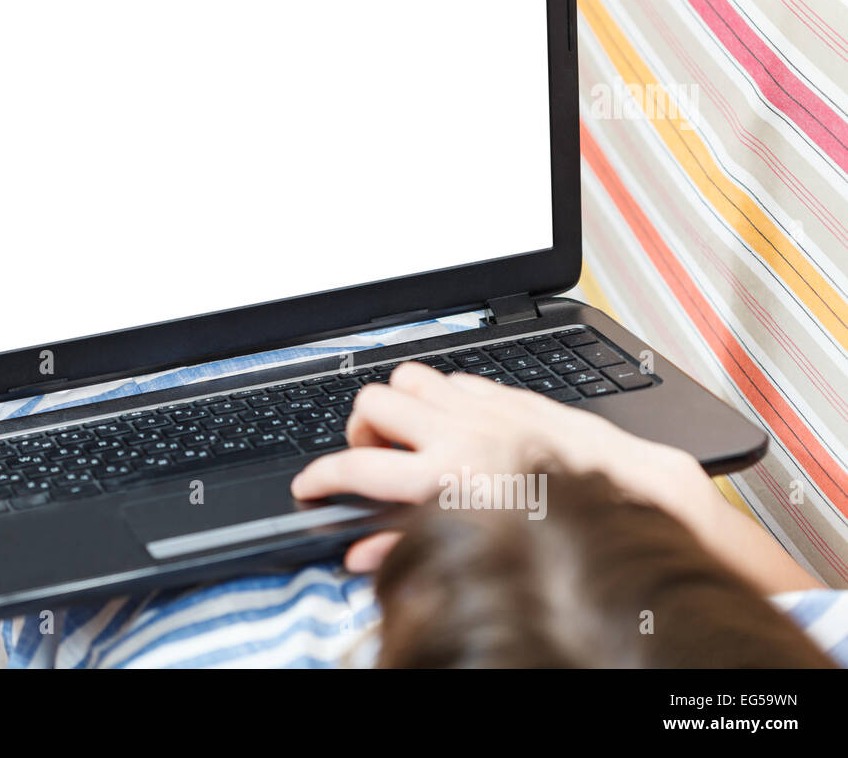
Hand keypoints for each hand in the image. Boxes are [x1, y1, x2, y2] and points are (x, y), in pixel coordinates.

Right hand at [291, 361, 711, 572]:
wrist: (621, 492)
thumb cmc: (555, 525)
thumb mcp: (471, 544)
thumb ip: (406, 544)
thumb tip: (361, 552)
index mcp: (446, 477)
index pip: (356, 469)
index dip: (318, 477)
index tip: (308, 485)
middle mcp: (460, 434)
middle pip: (372, 404)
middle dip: (360, 431)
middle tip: (374, 459)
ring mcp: (483, 408)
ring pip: (407, 377)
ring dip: (399, 405)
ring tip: (410, 437)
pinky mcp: (506, 395)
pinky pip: (453, 377)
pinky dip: (442, 398)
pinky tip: (454, 426)